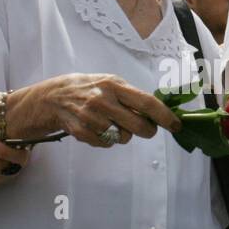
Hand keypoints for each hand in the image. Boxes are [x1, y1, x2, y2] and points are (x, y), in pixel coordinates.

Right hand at [19, 74, 181, 147]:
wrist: (52, 97)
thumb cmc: (87, 88)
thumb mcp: (109, 83)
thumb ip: (131, 96)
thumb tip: (158, 113)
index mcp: (114, 85)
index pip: (146, 103)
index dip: (164, 116)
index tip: (176, 125)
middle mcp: (104, 100)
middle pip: (139, 126)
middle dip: (147, 131)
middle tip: (146, 129)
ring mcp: (92, 117)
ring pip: (122, 137)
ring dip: (122, 134)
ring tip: (110, 123)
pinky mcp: (81, 132)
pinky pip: (106, 144)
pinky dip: (105, 140)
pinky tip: (96, 128)